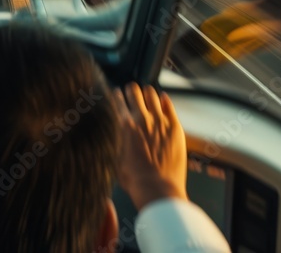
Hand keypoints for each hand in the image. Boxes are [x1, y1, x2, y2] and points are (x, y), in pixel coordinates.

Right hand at [112, 82, 188, 209]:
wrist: (157, 189)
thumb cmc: (134, 179)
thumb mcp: (112, 158)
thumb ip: (110, 140)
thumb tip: (105, 133)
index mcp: (123, 124)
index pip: (116, 98)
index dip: (115, 96)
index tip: (116, 97)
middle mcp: (141, 118)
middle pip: (134, 90)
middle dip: (131, 91)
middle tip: (131, 95)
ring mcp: (160, 120)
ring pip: (151, 94)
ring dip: (147, 94)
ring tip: (146, 98)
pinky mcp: (174, 126)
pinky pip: (168, 104)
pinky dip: (163, 101)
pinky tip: (161, 102)